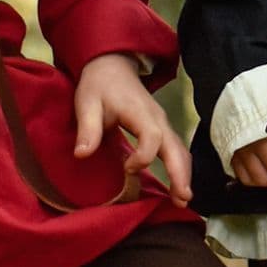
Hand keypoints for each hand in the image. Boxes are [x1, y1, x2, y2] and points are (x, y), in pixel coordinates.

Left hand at [72, 53, 191, 205]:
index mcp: (140, 112)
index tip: (126, 169)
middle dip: (180, 173)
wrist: (111, 66)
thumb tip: (82, 154)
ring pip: (180, 150)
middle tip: (182, 199)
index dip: (143, 157)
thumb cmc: (99, 86)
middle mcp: (158, 119)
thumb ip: (87, 128)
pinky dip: (180, 168)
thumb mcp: (87, 103)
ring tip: (182, 200)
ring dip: (184, 174)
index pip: (152, 137)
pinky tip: (178, 187)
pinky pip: (176, 150)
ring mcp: (162, 124)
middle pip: (176, 147)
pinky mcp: (161, 129)